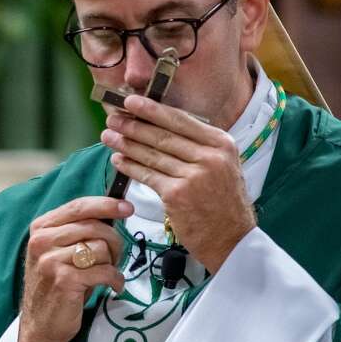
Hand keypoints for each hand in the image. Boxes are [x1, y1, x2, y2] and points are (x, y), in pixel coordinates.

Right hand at [15, 197, 127, 341]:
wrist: (39, 325)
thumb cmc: (55, 285)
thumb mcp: (58, 252)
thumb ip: (77, 231)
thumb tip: (113, 212)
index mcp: (41, 228)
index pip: (79, 206)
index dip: (107, 204)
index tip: (127, 208)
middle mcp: (42, 241)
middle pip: (95, 226)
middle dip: (114, 241)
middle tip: (115, 256)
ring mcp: (51, 261)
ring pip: (101, 248)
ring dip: (112, 262)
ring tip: (107, 273)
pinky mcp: (65, 280)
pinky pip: (104, 271)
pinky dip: (115, 279)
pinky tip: (112, 286)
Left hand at [101, 95, 256, 273]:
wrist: (232, 240)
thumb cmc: (223, 202)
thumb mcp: (223, 165)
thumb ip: (199, 146)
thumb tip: (162, 125)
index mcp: (222, 144)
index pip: (181, 120)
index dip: (153, 110)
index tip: (132, 101)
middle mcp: (210, 157)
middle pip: (163, 135)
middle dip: (134, 125)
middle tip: (113, 118)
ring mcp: (194, 176)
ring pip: (152, 154)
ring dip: (127, 144)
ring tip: (109, 137)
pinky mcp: (177, 195)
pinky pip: (148, 175)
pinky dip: (130, 167)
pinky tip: (118, 160)